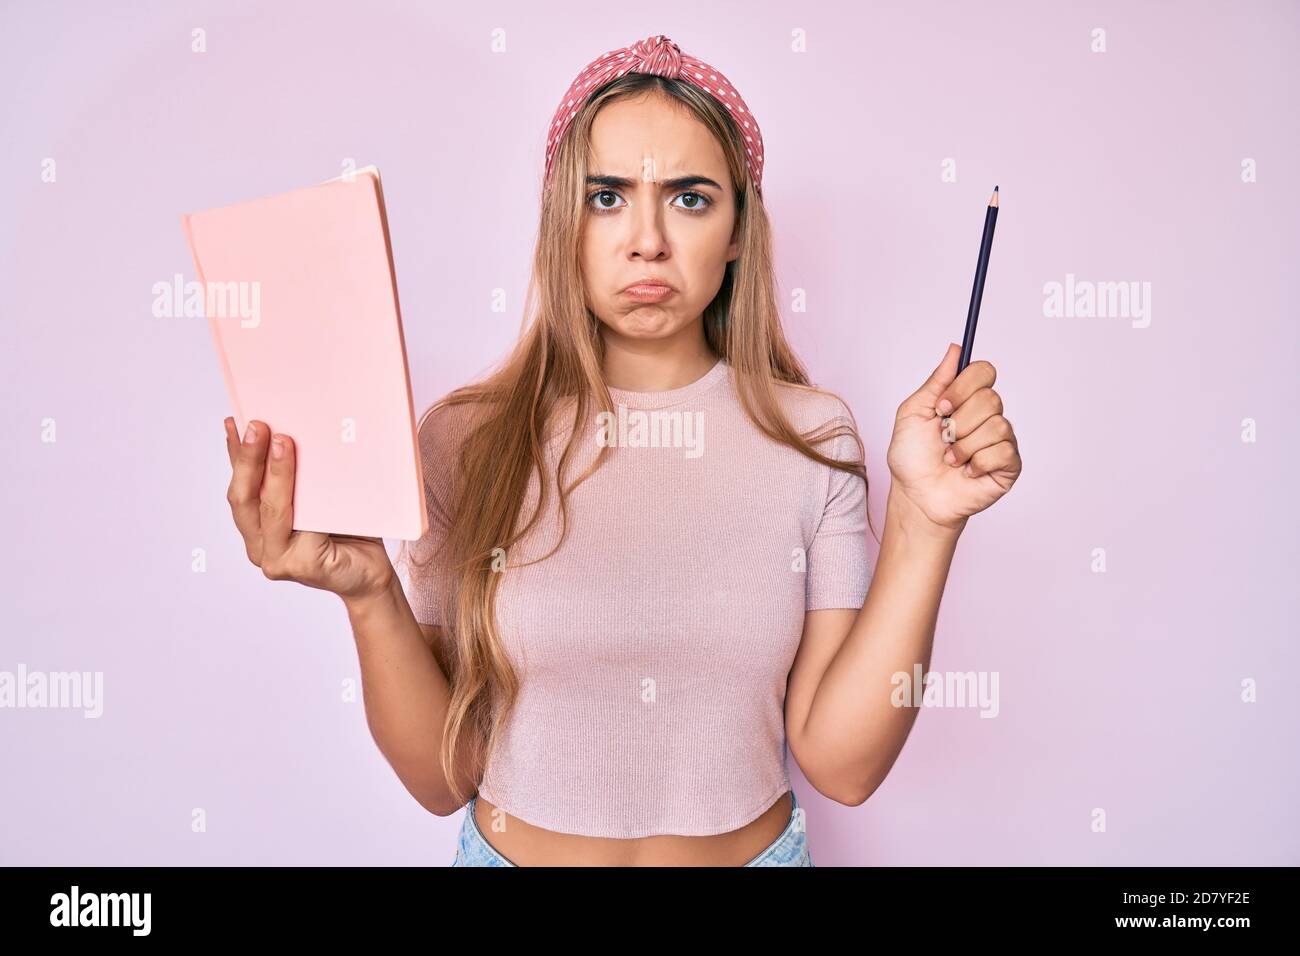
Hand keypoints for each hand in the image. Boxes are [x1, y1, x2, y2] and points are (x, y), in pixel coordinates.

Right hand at [223, 417, 395, 605]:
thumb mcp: (316, 496)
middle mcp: (259, 545)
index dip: (234, 453)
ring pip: (271, 509)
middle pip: (245, 497)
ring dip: (276, 473)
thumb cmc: (346, 530)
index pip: (240, 484)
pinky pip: (305, 527)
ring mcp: (277, 559)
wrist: (371, 572)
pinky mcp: (302, 566)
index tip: (235, 420)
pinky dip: (309, 500)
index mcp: (256, 526)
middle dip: (249, 458)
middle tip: (258, 426)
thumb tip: (291, 428)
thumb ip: (299, 476)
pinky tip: (319, 476)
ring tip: (282, 441)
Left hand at [885, 343, 1021, 529]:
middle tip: (943, 438)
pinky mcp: (1008, 464)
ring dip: (965, 446)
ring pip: (997, 426)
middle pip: (991, 398)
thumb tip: (955, 348)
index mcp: (965, 399)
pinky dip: (977, 463)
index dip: (963, 386)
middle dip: (959, 422)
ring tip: (952, 459)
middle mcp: (986, 415)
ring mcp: (1000, 440)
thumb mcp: (913, 412)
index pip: (984, 371)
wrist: (915, 496)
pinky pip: (1003, 451)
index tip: (942, 406)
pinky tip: (967, 472)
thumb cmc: (911, 458)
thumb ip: (936, 381)